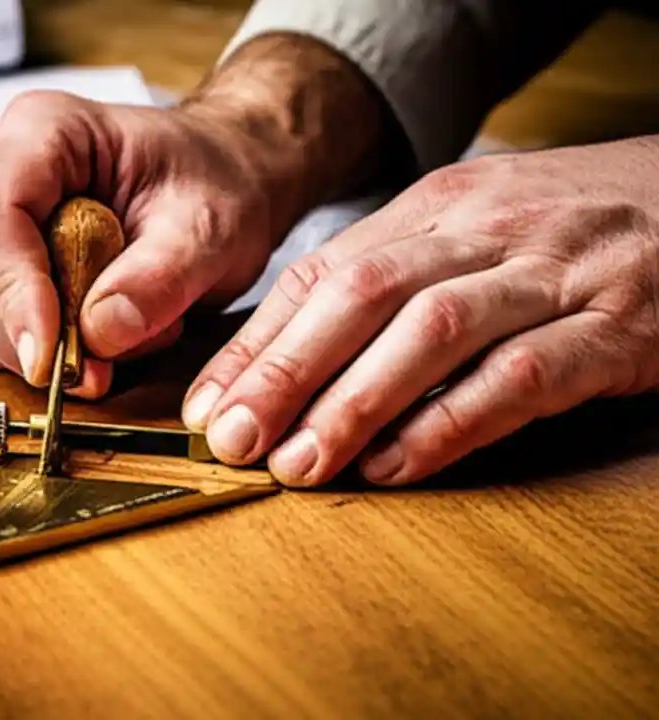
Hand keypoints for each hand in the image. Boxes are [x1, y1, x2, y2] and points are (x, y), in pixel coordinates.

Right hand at [0, 34, 386, 396]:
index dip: (13, 292)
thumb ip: (159, 276)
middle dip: (25, 336)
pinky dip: (44, 355)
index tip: (49, 357)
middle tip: (96, 373)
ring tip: (123, 339)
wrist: (222, 185)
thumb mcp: (210, 225)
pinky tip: (103, 340)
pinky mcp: (0, 272)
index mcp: (42, 132)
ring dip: (39, 350)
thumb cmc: (214, 181)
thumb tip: (99, 332)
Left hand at [184, 136, 658, 486]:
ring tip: (301, 463)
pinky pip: (523, 376)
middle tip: (234, 439)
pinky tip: (400, 464)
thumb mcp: (468, 229)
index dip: (257, 342)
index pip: (321, 272)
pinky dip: (452, 422)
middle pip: (361, 293)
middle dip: (285, 370)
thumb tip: (281, 358)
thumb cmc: (564, 228)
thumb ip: (386, 282)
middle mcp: (485, 231)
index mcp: (435, 207)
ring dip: (355, 402)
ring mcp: (552, 275)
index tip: (206, 404)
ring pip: (432, 330)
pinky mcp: (616, 328)